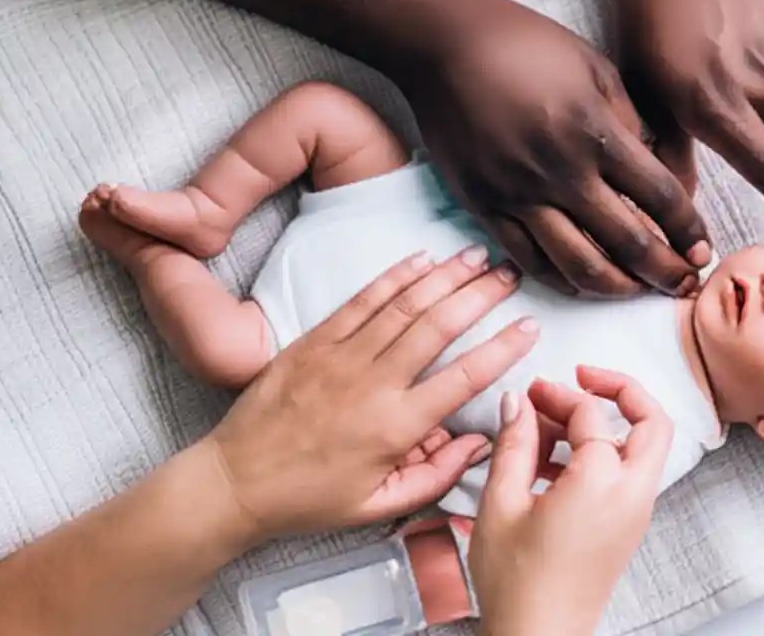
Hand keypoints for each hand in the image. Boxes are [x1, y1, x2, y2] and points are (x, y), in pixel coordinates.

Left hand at [202, 249, 538, 541]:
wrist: (235, 482)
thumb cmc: (308, 500)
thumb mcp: (380, 506)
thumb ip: (436, 476)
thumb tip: (479, 442)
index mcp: (394, 428)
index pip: (464, 378)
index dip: (502, 348)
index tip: (528, 326)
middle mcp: (372, 385)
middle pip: (438, 326)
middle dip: (480, 295)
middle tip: (510, 276)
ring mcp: (340, 358)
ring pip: (404, 305)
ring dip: (445, 276)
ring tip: (477, 257)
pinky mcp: (313, 342)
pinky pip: (361, 301)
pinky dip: (394, 277)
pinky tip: (422, 260)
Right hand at [406, 0, 710, 297]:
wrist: (444, 45)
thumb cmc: (526, 46)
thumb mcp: (596, 69)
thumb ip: (631, 122)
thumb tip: (659, 171)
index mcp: (596, 133)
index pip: (660, 197)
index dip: (689, 232)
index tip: (703, 251)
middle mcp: (561, 172)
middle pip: (628, 242)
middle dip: (666, 272)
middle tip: (685, 286)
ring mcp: (520, 195)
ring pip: (579, 265)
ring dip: (618, 288)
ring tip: (637, 292)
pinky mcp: (485, 206)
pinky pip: (530, 260)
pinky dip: (562, 280)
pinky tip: (583, 285)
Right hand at [470, 367, 673, 635]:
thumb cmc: (519, 585)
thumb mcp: (501, 504)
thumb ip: (513, 444)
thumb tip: (518, 403)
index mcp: (602, 482)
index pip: (590, 413)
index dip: (558, 393)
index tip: (531, 392)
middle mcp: (630, 495)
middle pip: (651, 421)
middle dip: (620, 389)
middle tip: (582, 377)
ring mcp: (634, 513)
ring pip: (642, 447)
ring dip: (606, 425)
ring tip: (551, 428)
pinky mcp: (626, 528)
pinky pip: (627, 474)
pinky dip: (602, 454)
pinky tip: (553, 464)